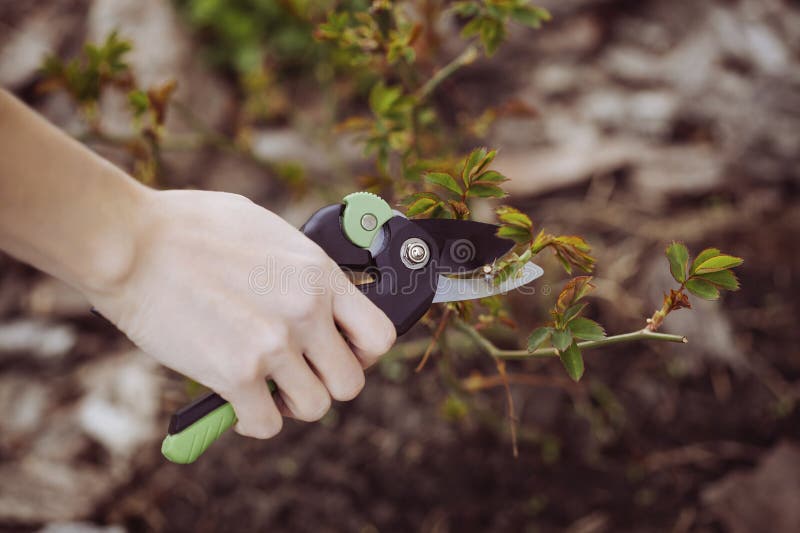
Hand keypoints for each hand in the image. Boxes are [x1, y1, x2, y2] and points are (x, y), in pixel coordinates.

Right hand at [86, 189, 395, 438]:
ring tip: (267, 386)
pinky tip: (238, 402)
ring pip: (316, 408)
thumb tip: (318, 293)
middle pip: (352, 382)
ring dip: (291, 403)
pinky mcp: (235, 375)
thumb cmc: (190, 227)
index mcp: (319, 274)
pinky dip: (254, 421)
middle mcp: (306, 312)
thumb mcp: (267, 231)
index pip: (380, 335)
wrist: (130, 242)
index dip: (365, 353)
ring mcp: (273, 345)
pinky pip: (267, 425)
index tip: (342, 352)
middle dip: (326, 382)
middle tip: (298, 372)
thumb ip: (300, 268)